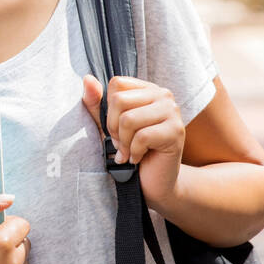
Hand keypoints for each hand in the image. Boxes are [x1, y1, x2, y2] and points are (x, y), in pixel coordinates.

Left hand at [82, 74, 184, 209]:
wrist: (153, 184)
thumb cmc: (130, 152)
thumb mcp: (107, 126)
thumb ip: (96, 103)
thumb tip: (87, 79)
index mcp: (147, 89)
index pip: (116, 84)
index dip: (109, 110)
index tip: (116, 128)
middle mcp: (163, 95)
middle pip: (119, 100)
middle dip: (114, 128)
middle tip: (122, 144)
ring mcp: (172, 111)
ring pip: (128, 119)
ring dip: (124, 142)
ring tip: (130, 151)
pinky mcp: (176, 131)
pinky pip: (141, 137)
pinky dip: (134, 152)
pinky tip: (139, 158)